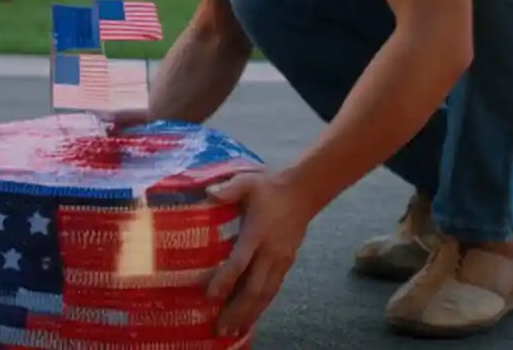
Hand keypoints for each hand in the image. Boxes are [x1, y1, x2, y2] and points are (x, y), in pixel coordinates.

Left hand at [206, 170, 312, 335]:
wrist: (303, 191)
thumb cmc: (270, 187)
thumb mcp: (247, 181)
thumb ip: (228, 188)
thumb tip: (209, 193)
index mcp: (257, 233)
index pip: (240, 262)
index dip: (224, 280)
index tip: (209, 296)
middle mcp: (270, 252)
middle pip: (253, 288)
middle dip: (236, 310)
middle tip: (220, 328)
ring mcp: (281, 260)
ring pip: (266, 294)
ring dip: (249, 314)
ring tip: (234, 331)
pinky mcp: (287, 263)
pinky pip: (273, 289)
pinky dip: (261, 305)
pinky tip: (251, 316)